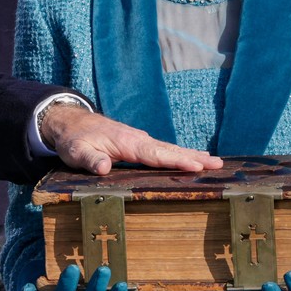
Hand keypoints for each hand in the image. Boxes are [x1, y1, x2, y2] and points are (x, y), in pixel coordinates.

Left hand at [41, 104, 221, 174]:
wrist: (71, 122)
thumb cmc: (74, 139)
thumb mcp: (76, 152)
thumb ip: (90, 159)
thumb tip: (103, 168)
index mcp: (127, 143)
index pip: (156, 154)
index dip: (177, 161)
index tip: (198, 166)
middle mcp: (138, 140)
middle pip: (169, 150)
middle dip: (194, 157)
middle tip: (219, 164)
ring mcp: (139, 141)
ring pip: (168, 149)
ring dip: (191, 155)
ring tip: (215, 162)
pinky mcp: (138, 145)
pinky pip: (162, 151)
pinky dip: (179, 155)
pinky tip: (191, 160)